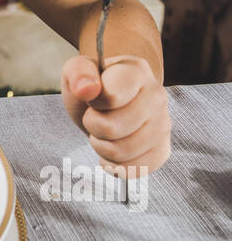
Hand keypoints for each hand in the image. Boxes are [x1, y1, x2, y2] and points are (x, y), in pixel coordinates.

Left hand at [60, 54, 170, 175]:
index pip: (111, 97)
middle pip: (113, 129)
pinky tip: (114, 149)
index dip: (93, 104)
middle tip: (95, 118)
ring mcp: (163, 124)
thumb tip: (86, 89)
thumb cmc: (92, 87)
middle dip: (93, 127)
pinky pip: (135, 169)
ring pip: (123, 152)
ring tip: (104, 133)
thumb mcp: (76, 72)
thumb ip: (78, 73)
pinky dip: (116, 165)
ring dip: (103, 147)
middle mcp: (157, 96)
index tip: (93, 99)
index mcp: (137, 71)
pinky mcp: (163, 149)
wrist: (107, 104)